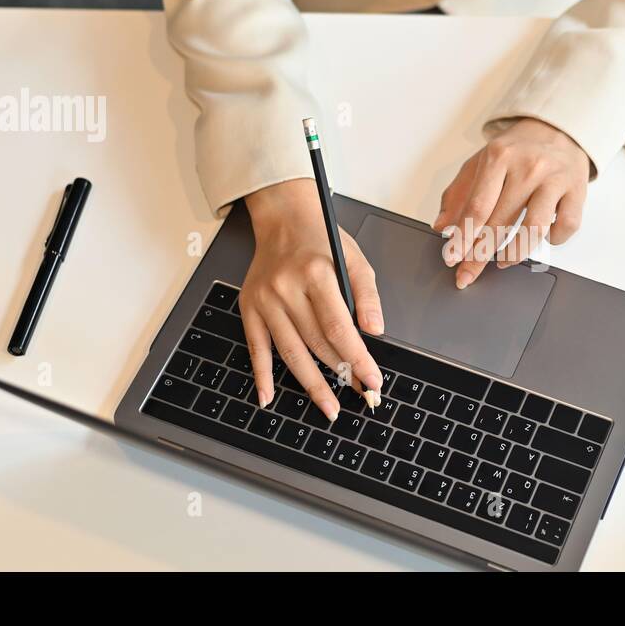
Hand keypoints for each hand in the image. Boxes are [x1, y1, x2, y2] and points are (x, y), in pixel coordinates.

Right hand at [240, 179, 383, 421]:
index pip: (339, 328)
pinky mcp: (249, 307)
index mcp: (317, 274)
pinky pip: (257, 348)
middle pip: (317, 343)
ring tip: (330, 407)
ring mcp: (265, 300)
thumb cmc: (322, 239)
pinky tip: (268, 397)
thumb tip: (375, 331)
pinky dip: (263, 375)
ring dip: (311, 384)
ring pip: (291, 351)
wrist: (282, 218)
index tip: (373, 380)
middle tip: (362, 394)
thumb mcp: (355, 258)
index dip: (358, 358)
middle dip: (342, 373)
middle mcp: (287, 288)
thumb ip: (367, 295)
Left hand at [432, 118, 589, 287]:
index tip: (452, 258)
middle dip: (480, 255)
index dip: (463, 237)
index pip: (477, 206)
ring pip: (534, 229)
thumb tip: (442, 225)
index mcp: (499, 157)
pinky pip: (566, 226)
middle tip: (468, 273)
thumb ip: (459, 193)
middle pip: (500, 222)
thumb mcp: (481, 162)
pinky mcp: (576, 190)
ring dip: (514, 252)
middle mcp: (527, 167)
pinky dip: (554, 240)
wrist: (558, 128)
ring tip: (503, 261)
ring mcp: (554, 179)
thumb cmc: (517, 150)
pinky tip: (543, 239)